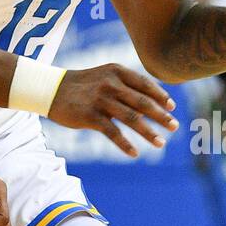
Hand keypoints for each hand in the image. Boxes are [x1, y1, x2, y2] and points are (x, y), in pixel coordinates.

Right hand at [48, 64, 178, 156]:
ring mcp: (101, 100)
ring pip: (131, 119)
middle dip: (161, 116)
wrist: (52, 89)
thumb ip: (126, 84)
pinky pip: (113, 132)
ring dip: (149, 133)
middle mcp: (111, 84)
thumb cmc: (83, 85)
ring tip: (161, 143)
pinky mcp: (90, 116)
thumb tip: (153, 100)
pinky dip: (125, 144)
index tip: (171, 107)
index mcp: (117, 71)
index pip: (145, 84)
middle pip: (142, 102)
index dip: (160, 96)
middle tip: (174, 126)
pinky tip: (134, 153)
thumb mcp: (105, 76)